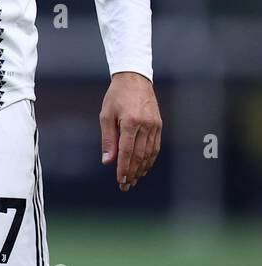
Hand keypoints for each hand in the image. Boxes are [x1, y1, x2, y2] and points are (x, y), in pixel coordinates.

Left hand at [99, 71, 161, 191]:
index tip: (120, 181)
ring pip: (149, 154)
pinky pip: (155, 147)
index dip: (124, 168)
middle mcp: (146, 125)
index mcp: (131, 122)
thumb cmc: (116, 96)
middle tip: (126, 185)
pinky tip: (143, 167)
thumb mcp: (106, 115)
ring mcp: (155, 126)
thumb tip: (108, 161)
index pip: (127, 151)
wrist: (134, 79)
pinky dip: (150, 159)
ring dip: (142, 169)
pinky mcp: (159, 125)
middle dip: (133, 173)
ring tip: (134, 180)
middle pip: (140, 155)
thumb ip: (108, 139)